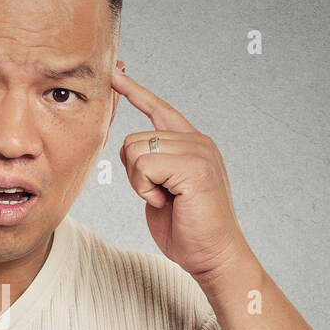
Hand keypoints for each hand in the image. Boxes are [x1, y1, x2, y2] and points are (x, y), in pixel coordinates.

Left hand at [111, 62, 249, 283]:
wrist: (213, 256)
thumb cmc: (187, 230)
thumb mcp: (160, 190)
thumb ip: (149, 165)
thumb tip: (129, 148)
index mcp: (191, 144)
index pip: (158, 109)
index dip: (134, 91)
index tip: (115, 73)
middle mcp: (198, 141)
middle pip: (134, 138)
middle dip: (134, 174)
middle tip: (159, 197)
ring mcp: (199, 151)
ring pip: (136, 150)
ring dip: (139, 183)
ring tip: (165, 199)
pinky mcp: (196, 166)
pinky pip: (144, 164)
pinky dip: (145, 188)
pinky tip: (167, 202)